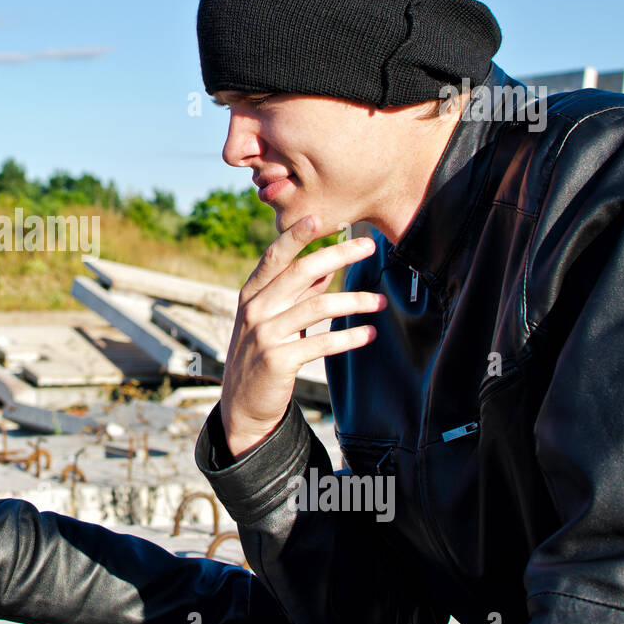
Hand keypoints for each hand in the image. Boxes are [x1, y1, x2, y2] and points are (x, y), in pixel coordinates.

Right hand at [221, 214, 386, 457]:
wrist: (243, 405)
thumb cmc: (261, 355)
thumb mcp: (271, 320)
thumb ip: (294, 295)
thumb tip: (325, 268)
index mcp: (251, 295)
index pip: (275, 257)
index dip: (296, 236)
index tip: (322, 218)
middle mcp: (255, 310)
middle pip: (300, 272)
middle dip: (338, 254)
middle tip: (369, 245)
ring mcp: (264, 335)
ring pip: (317, 306)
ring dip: (354, 301)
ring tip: (380, 301)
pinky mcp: (278, 360)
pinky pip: (321, 343)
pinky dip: (348, 337)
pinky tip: (369, 334)